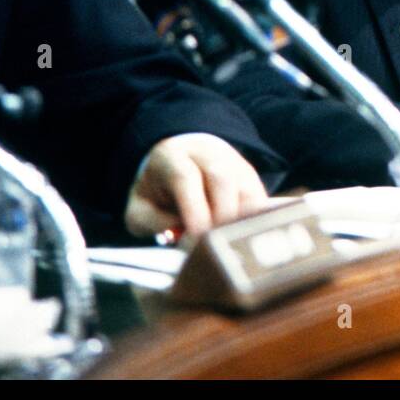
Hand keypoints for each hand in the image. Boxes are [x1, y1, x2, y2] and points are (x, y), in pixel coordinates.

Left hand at [124, 133, 268, 237]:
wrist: (178, 162)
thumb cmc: (157, 192)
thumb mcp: (139, 207)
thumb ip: (153, 222)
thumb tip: (183, 235)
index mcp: (172, 157)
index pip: (186, 178)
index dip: (194, 210)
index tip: (196, 239)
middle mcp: (207, 152)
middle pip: (222, 178)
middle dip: (220, 216)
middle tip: (214, 246)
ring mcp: (233, 162)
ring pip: (247, 189)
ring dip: (241, 221)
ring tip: (229, 247)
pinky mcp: (250, 176)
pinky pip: (259, 200)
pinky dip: (253, 222)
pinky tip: (241, 240)